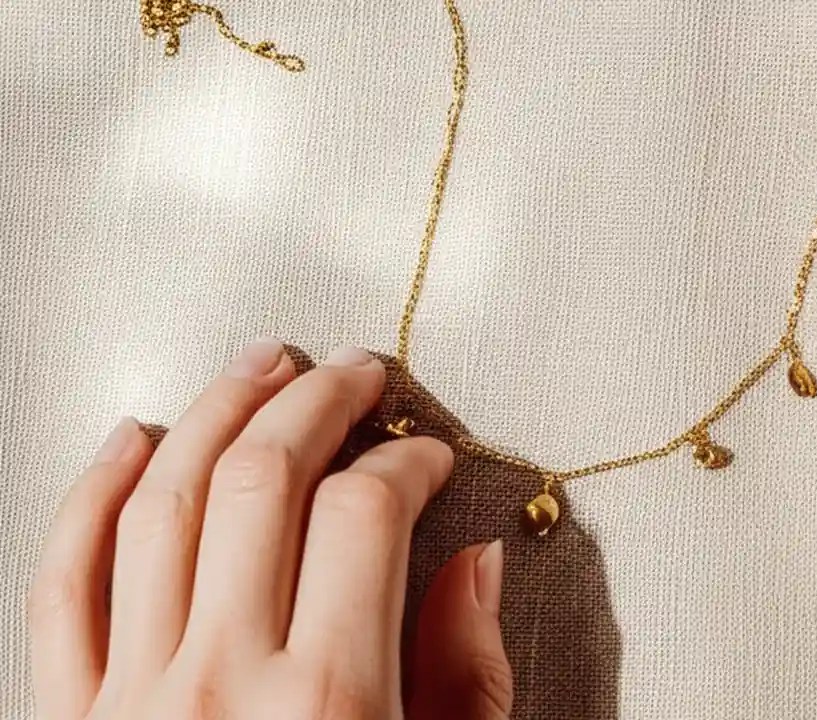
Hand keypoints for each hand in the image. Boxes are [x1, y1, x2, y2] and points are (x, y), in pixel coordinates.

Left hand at [28, 341, 512, 719]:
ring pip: (163, 501)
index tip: (427, 457)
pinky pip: (63, 577)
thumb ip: (467, 679)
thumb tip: (472, 563)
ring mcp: (128, 697)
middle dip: (319, 402)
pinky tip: (135, 437)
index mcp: (331, 705)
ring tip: (259, 366)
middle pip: (265, 479)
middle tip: (356, 373)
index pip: (365, 516)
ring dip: (215, 412)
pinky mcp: (62, 717)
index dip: (407, 463)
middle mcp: (221, 686)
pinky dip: (93, 493)